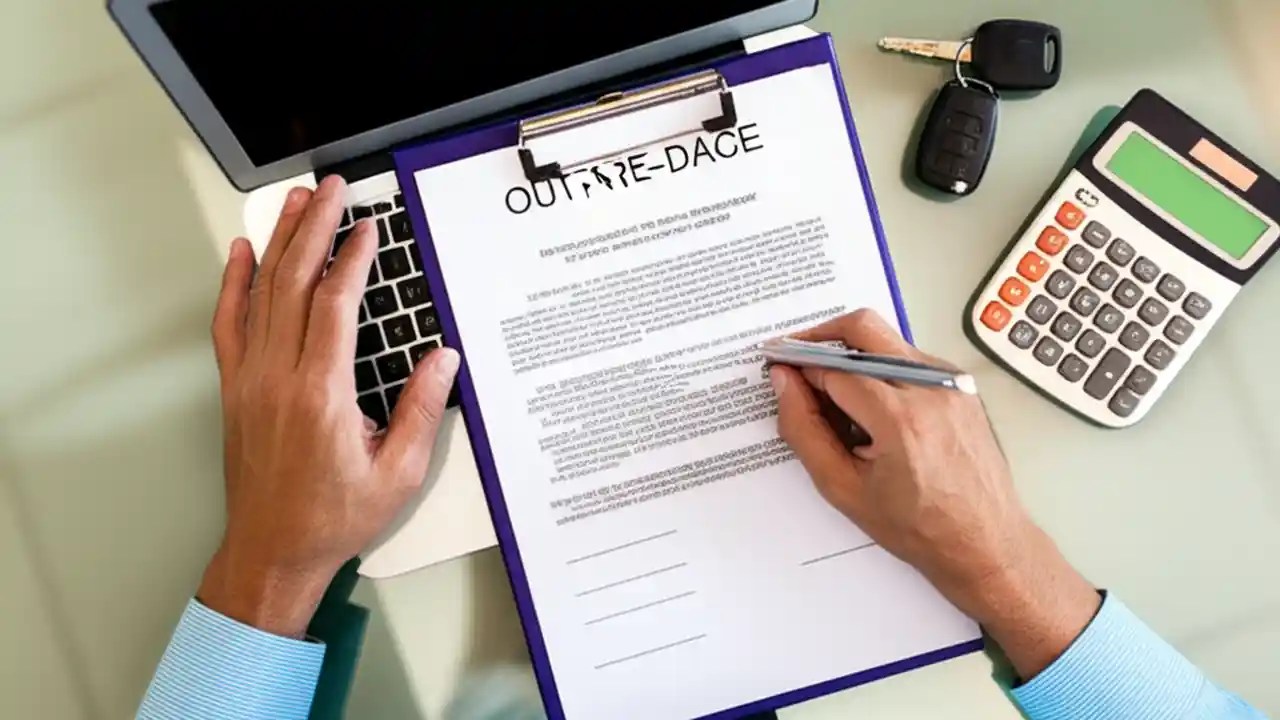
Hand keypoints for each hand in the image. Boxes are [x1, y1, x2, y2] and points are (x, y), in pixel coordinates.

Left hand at [200, 177, 459, 637]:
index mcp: (322, 393)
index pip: (335, 305)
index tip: (368, 228)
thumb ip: (421, 409)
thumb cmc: (334, 517)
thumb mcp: (397, 473)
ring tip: (297, 201)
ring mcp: (250, 380)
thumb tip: (444, 357)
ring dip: (280, 242)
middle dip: (315, 228)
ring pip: (261, 294)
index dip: (352, 260)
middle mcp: (279, 377)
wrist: (272, 552)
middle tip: (332, 189)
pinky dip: (235, 284)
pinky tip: (243, 254)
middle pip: (294, 283)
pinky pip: (229, 324)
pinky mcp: (235, 389)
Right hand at [769, 310, 1098, 679]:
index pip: (833, 369)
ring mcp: (952, 383)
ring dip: (853, 355)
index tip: (778, 369)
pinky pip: (910, 358)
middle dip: (820, 336)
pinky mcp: (962, 386)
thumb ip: (804, 431)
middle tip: (795, 357)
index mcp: (900, 419)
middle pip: (863, 328)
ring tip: (837, 397)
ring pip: (887, 339)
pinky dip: (882, 370)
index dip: (799, 367)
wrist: (985, 542)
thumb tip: (784, 384)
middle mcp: (931, 388)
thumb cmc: (918, 527)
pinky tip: (873, 407)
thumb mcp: (843, 489)